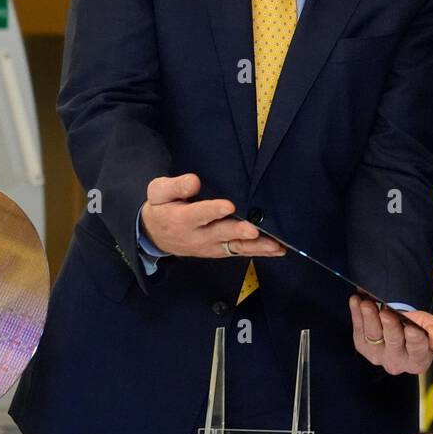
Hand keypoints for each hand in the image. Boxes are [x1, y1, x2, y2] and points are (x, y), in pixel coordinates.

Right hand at [139, 173, 284, 258]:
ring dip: (256, 247)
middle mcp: (198, 236)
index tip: (228, 206)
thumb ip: (175, 186)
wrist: (156, 236)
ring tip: (275, 246)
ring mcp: (211, 246)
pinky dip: (258, 252)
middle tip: (253, 231)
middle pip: (221, 233)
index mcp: (182, 219)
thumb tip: (194, 181)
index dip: (213, 210)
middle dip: (238, 232)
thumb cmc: (162, 207)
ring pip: (235, 247)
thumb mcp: (158, 192)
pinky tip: (276, 250)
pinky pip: (240, 252)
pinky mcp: (220, 250)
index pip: (199, 214)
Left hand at [349, 296, 432, 374]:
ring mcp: (378, 355)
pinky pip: (358, 330)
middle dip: (390, 326)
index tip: (410, 328)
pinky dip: (356, 314)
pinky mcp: (363, 346)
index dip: (414, 339)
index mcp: (418, 360)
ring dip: (369, 318)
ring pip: (373, 336)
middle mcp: (397, 362)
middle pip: (394, 342)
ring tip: (367, 304)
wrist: (406, 329)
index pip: (417, 349)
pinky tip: (356, 300)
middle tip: (386, 312)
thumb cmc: (423, 330)